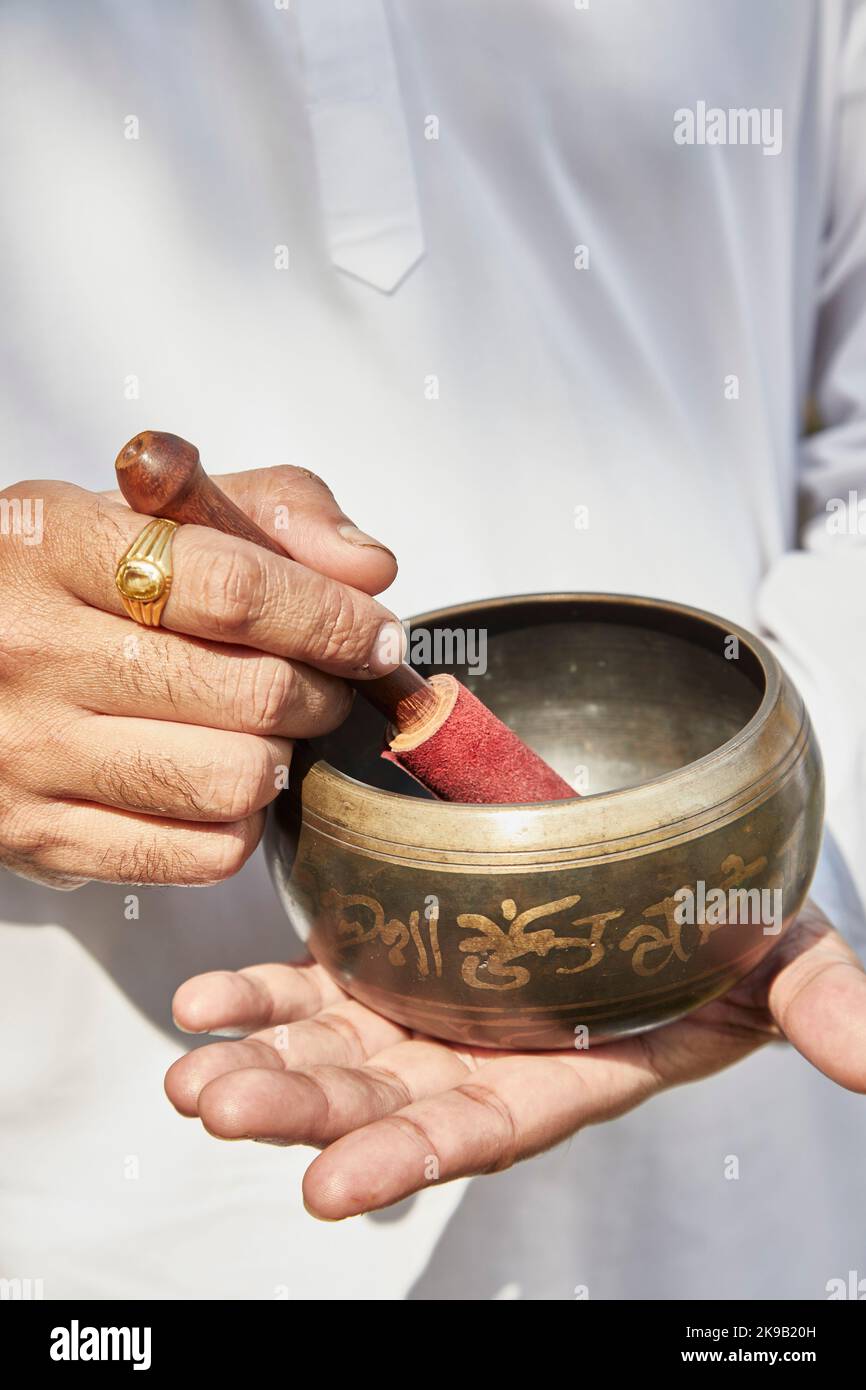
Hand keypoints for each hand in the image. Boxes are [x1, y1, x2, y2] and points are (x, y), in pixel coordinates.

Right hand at [0, 466, 398, 886]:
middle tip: (325, 681)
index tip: (374, 634)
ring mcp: (28, 753)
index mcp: (53, 546)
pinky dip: (240, 822)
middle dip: (322, 690)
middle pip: (253, 692)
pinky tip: (221, 782)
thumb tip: (368, 567)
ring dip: (281, 757)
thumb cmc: (55, 584)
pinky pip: (201, 853)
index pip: (236, 590)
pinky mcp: (39, 836)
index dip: (332, 618)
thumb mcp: (138, 515)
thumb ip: (265, 512)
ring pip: (236, 780)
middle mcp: (30, 651)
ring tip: (266, 729)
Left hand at [165, 899, 865, 1217]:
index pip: (484, 1129)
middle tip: (223, 1108)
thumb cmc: (724, 932)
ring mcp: (426, 1011)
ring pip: (334, 1050)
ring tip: (193, 1072)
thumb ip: (822, 1008)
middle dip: (304, 1112)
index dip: (412, 1157)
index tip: (337, 1187)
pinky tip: (206, 1002)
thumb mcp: (782, 964)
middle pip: (383, 1100)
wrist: (660, 879)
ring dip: (262, 1061)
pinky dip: (261, 993)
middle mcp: (481, 1058)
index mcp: (563, 1075)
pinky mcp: (390, 960)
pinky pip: (315, 985)